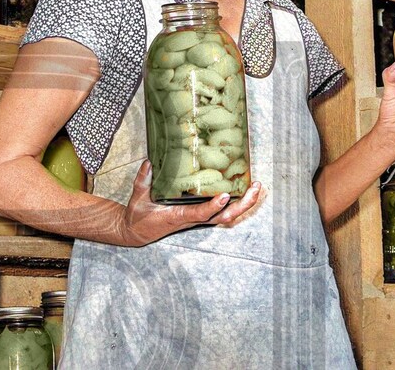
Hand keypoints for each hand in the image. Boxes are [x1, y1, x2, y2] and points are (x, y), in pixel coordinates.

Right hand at [115, 161, 264, 246]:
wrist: (139, 232)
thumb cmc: (140, 215)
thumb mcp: (137, 198)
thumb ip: (143, 181)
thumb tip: (148, 163)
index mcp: (178, 216)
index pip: (199, 214)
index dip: (213, 206)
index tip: (225, 196)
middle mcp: (193, 219)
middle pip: (223, 217)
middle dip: (242, 205)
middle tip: (255, 188)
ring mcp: (198, 219)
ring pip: (226, 216)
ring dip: (244, 204)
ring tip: (256, 187)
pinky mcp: (199, 216)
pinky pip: (222, 212)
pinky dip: (236, 203)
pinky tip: (245, 190)